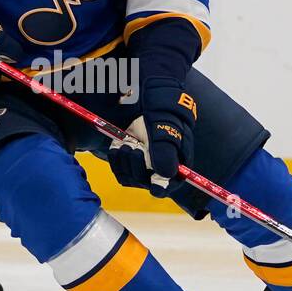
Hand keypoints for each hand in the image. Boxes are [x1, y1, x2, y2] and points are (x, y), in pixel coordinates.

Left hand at [107, 78, 195, 193]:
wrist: (147, 103)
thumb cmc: (163, 116)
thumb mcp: (166, 129)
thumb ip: (166, 151)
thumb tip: (165, 174)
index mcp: (175, 166)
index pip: (167, 187)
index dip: (159, 186)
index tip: (151, 178)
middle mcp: (158, 171)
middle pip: (143, 182)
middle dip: (136, 164)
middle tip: (137, 147)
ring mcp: (142, 169)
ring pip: (128, 177)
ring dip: (125, 159)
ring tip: (129, 142)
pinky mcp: (128, 164)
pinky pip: (118, 170)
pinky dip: (116, 157)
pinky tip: (120, 144)